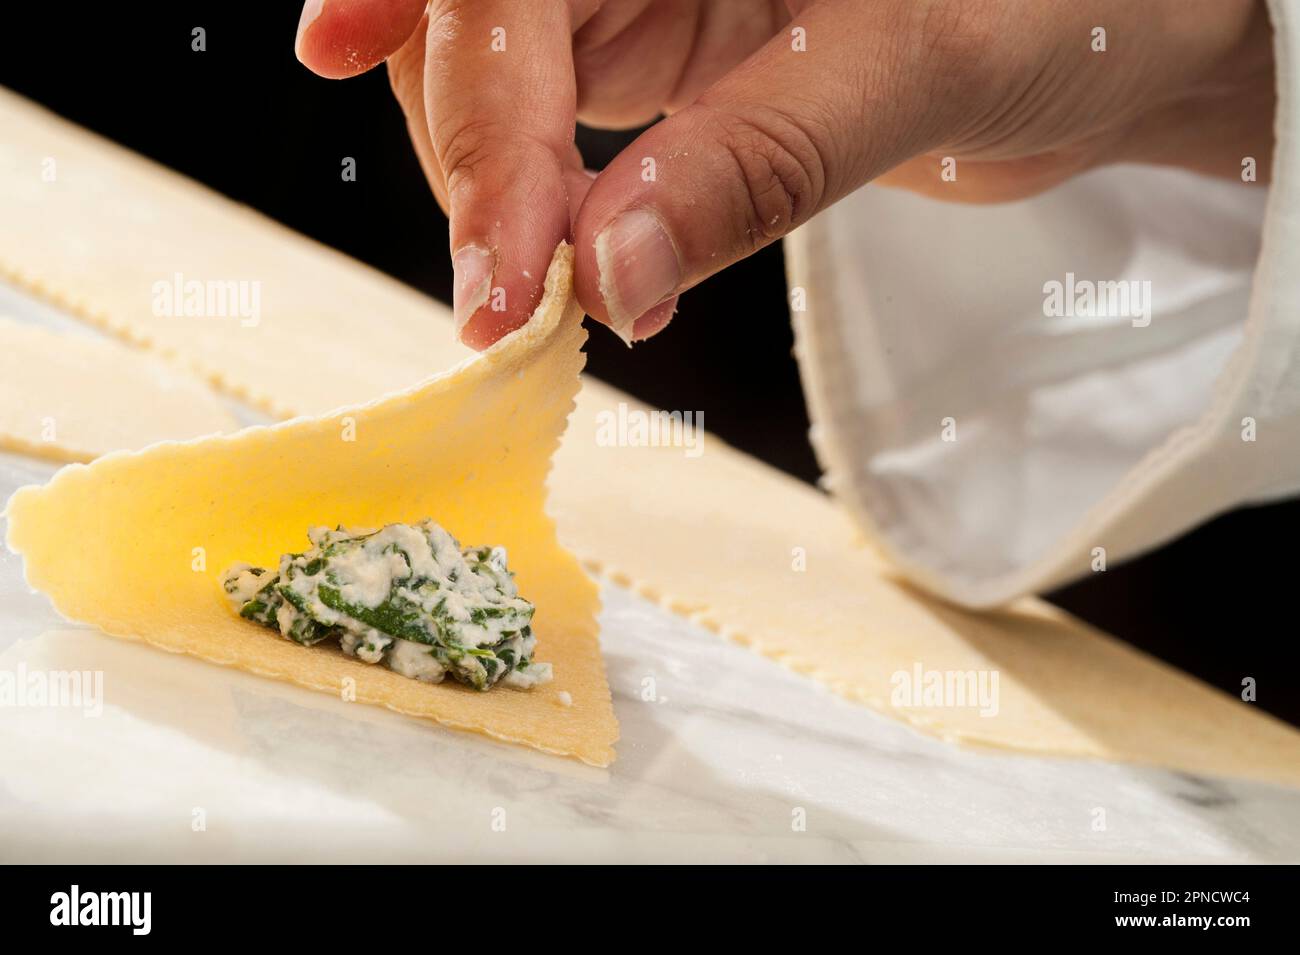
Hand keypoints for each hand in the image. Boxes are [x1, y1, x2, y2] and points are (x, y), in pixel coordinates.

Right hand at [295, 0, 1274, 347]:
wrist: (1116, 28)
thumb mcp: (917, 65)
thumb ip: (756, 163)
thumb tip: (607, 276)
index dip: (480, 118)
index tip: (500, 271)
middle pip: (471, 26)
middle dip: (471, 164)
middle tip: (504, 305)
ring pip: (492, 80)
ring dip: (495, 195)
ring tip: (541, 296)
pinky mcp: (656, 58)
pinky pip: (552, 127)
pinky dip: (543, 207)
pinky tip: (571, 263)